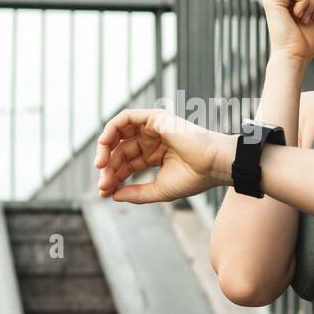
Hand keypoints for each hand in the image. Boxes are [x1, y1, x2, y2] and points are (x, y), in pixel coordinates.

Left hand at [94, 107, 232, 203]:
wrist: (213, 165)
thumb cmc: (194, 178)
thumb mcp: (158, 190)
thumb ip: (136, 193)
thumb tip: (112, 196)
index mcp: (155, 155)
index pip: (127, 164)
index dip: (113, 177)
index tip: (104, 193)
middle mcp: (152, 140)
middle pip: (120, 151)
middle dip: (109, 168)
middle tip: (103, 184)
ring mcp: (153, 128)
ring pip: (119, 134)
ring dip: (105, 148)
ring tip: (101, 165)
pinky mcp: (154, 118)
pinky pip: (125, 117)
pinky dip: (111, 128)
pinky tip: (104, 145)